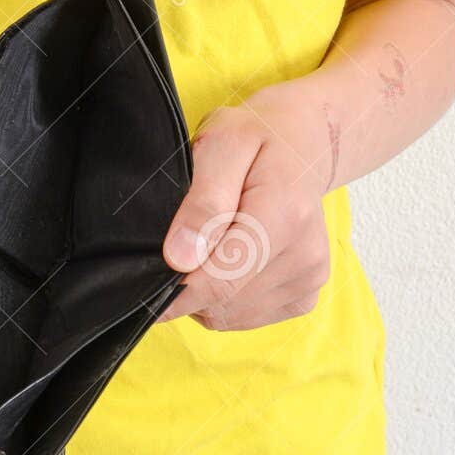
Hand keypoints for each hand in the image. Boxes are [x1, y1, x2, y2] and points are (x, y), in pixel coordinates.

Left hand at [158, 82, 333, 330]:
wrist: (301, 144)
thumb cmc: (255, 136)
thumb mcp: (220, 145)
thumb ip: (202, 203)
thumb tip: (179, 259)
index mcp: (285, 214)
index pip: (223, 278)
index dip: (177, 291)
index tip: (145, 286)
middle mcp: (306, 254)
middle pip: (223, 303)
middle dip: (189, 282)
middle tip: (183, 237)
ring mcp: (309, 279)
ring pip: (230, 316)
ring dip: (206, 293)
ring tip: (210, 242)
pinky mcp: (304, 295)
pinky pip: (244, 317)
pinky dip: (225, 299)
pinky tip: (228, 257)